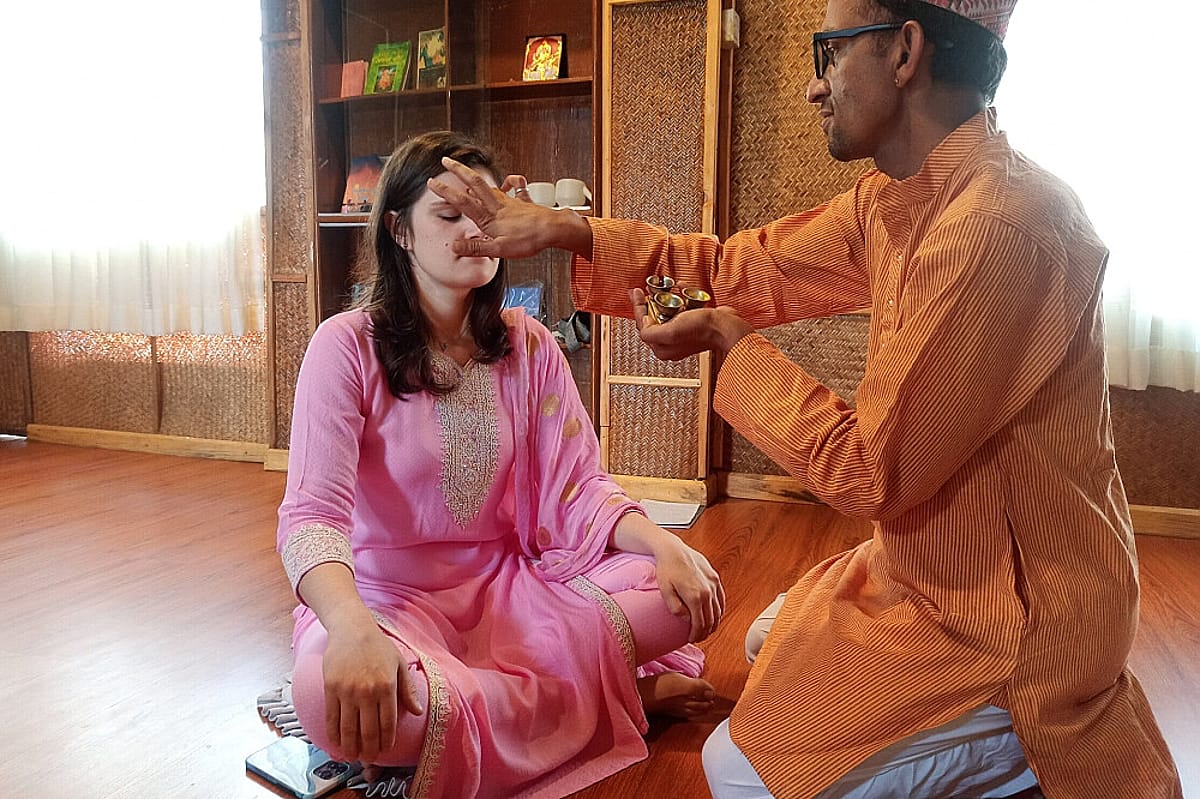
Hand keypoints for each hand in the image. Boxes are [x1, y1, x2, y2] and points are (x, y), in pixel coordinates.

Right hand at [322, 624, 422, 762]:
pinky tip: (337, 743)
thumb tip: (417, 712)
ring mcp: (347, 692)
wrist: (352, 630)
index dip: (386, 741)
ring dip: (351, 746)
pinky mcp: (330, 689)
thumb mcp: (399, 664)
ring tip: (353, 756)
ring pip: (349, 728)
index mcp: (387, 687)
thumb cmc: (379, 646)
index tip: (385, 750)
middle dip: (369, 749)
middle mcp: (367, 692)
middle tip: (368, 759)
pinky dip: (334, 734)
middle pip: (368, 730)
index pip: (387, 723)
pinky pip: (332, 718)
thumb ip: (408, 690)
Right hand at [428, 158, 591, 258]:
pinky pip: (516, 189)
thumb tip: (453, 247)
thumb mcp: (499, 249)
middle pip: (475, 183)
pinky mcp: (523, 203)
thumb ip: (475, 247)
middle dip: (459, 170)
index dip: (446, 192)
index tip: (432, 182)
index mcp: (488, 217)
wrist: (553, 229)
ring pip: (490, 185)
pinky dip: (512, 183)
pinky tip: (509, 182)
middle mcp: (497, 205)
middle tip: (446, 160)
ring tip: (467, 174)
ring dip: (477, 178)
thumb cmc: (528, 240)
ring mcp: (511, 202)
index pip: (462, 201)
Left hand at [630, 288, 752, 360]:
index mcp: (662, 348)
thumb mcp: (669, 332)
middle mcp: (671, 343)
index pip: (642, 326)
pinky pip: (682, 308)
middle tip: (644, 289)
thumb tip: (644, 322)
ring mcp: (683, 333)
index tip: (636, 293)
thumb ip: (650, 331)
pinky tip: (682, 288)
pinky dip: (681, 296)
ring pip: (667, 312)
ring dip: (665, 297)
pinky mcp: (694, 324)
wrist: (727, 327)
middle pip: (653, 319)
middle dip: (649, 302)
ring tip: (663, 287)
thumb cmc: (702, 330)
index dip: (637, 307)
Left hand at [652, 537, 725, 642]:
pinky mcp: (715, 578)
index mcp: (695, 596)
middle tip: (698, 638)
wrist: (673, 550)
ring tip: (706, 630)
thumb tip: (687, 620)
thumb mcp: (665, 591)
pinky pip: (721, 599)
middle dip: (705, 632)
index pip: (700, 624)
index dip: (697, 635)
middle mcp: (708, 591)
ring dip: (714, 623)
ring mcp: (714, 584)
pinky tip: (714, 615)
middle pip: (711, 620)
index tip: (692, 639)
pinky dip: (719, 610)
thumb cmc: (666, 569)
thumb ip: (675, 608)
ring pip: (718, 611)